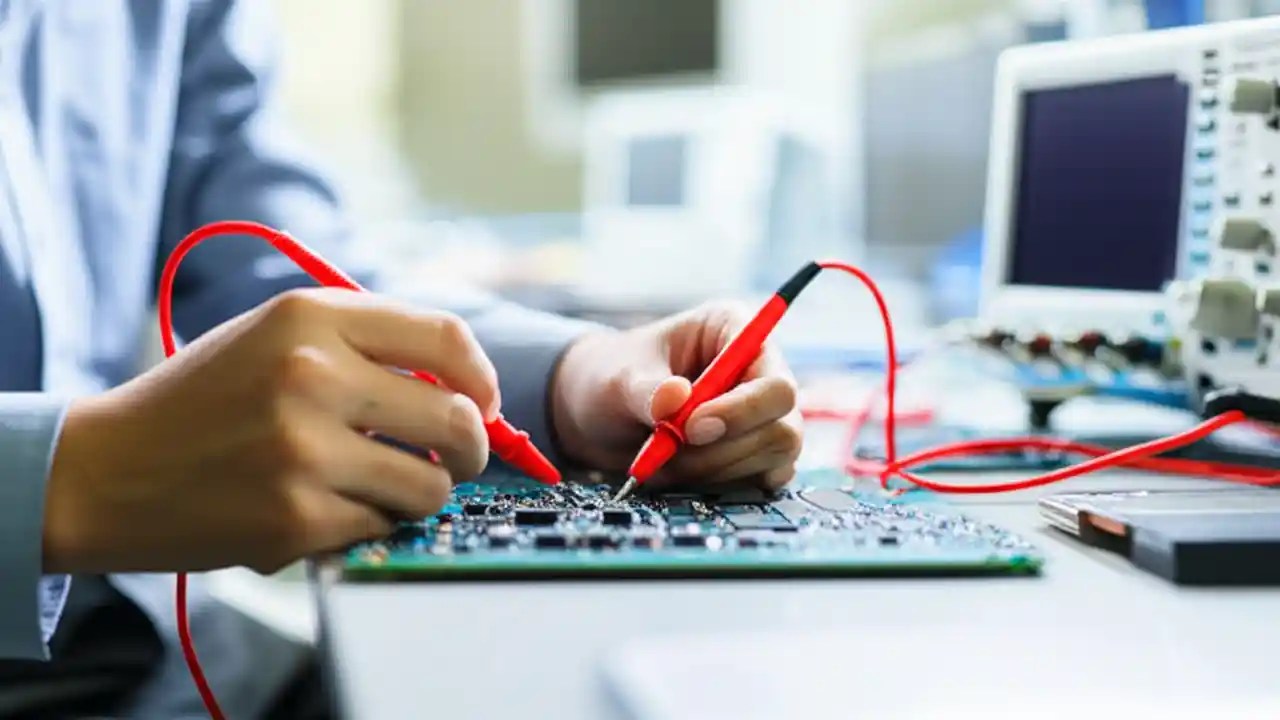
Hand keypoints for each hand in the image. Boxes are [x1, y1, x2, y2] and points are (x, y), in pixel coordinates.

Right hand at [43, 288, 498, 574]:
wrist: (108, 470)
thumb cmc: (205, 400)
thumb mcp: (275, 336)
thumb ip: (366, 344)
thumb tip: (469, 386)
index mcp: (310, 318)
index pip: (447, 338)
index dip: (482, 378)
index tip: (484, 403)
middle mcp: (312, 375)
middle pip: (458, 417)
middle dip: (470, 447)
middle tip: (453, 459)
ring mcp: (304, 450)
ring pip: (432, 483)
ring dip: (422, 493)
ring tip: (385, 486)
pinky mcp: (295, 517)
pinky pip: (383, 525)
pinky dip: (371, 523)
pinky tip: (331, 509)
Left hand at [551, 302, 801, 490]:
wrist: (595, 412)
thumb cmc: (609, 377)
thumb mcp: (618, 378)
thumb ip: (647, 390)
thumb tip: (676, 399)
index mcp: (732, 331)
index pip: (773, 379)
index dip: (740, 410)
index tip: (691, 429)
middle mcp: (757, 369)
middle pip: (784, 422)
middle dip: (726, 448)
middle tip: (672, 452)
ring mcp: (760, 413)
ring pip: (777, 455)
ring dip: (718, 468)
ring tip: (668, 459)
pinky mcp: (754, 449)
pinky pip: (766, 477)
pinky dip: (726, 482)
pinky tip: (688, 472)